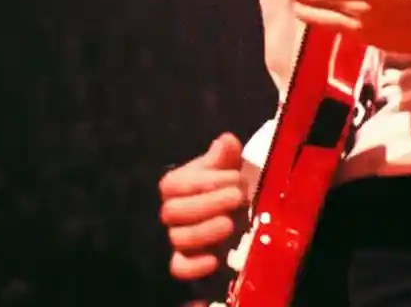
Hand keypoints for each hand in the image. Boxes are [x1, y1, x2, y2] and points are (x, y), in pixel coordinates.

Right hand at [158, 133, 246, 279]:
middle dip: (207, 204)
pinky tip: (215, 259)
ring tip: (231, 223)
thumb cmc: (229, 187)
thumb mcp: (229, 169)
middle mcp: (172, 213)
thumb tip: (226, 141)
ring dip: (205, 231)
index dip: (202, 182)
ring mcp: (178, 239)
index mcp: (176, 187)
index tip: (234, 178)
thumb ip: (226, 156)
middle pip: (173, 212)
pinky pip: (179, 269)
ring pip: (178, 238)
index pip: (173, 185)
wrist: (238, 215)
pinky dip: (194, 266)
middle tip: (238, 197)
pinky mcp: (188, 263)